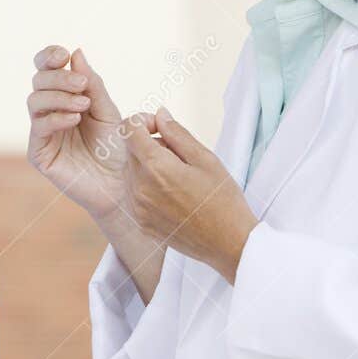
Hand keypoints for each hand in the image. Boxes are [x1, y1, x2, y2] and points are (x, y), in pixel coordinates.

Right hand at [26, 45, 130, 221]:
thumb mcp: (108, 110)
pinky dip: (56, 118)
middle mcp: (50, 111)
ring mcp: (43, 132)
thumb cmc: (117, 148)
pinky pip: (39, 128)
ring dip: (58, 96)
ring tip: (83, 104)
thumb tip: (76, 53)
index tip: (63, 54)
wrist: (123, 184)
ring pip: (34, 101)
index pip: (46, 69)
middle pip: (38, 81)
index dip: (49, 56)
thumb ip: (93, 84)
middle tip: (81, 83)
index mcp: (65, 96)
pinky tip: (74, 119)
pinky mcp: (39, 153)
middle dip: (58, 77)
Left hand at [120, 107, 258, 284]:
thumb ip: (178, 134)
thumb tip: (160, 115)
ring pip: (131, 172)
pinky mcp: (141, 223)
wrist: (229, 244)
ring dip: (148, 167)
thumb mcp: (206, 159)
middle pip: (130, 150)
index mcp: (155, 168)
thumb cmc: (222, 200)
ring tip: (178, 178)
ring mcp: (138, 208)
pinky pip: (135, 194)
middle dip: (150, 145)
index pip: (129, 129)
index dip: (144, 122)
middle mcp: (139, 188)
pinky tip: (172, 195)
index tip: (161, 128)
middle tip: (179, 156)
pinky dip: (148, 187)